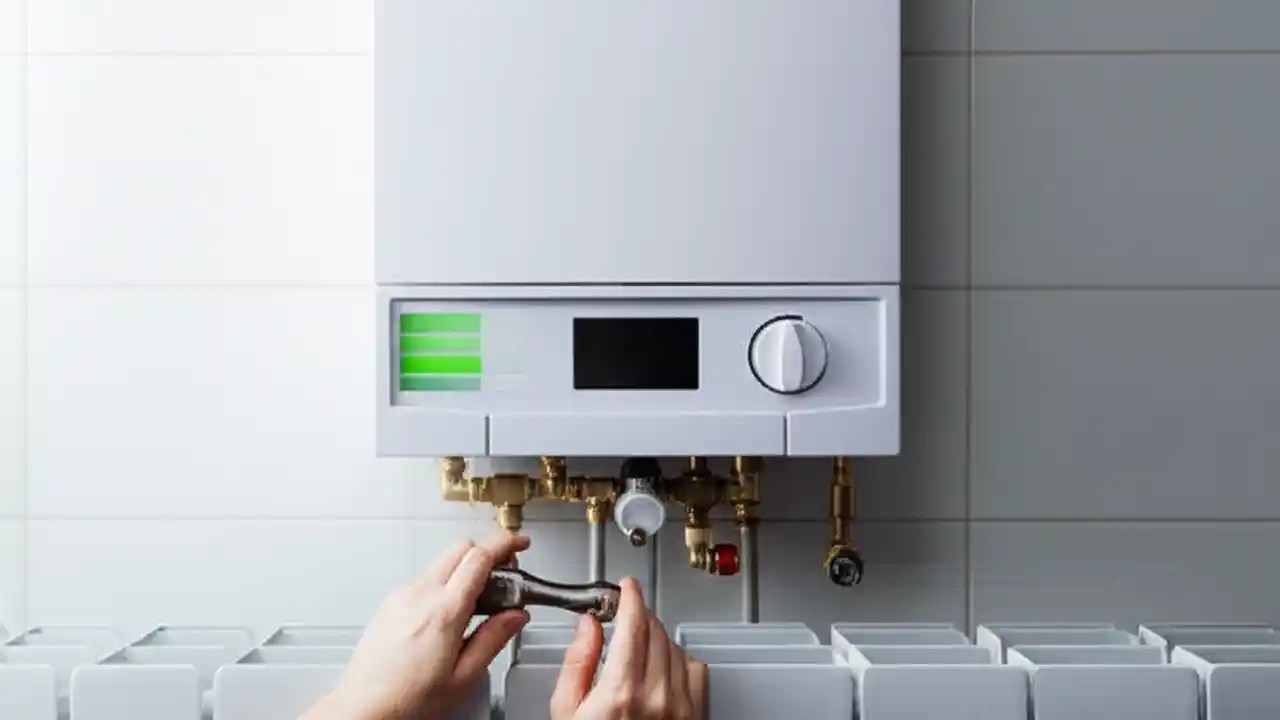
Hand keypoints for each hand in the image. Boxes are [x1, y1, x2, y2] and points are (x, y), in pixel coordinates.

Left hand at [302, 533, 531, 719]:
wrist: (363, 708)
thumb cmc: (406, 700)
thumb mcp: (463, 676)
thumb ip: (493, 639)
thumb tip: (516, 616)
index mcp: (443, 612)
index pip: (479, 557)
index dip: (505, 543)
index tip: (519, 543)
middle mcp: (420, 595)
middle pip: (460, 548)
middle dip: (487, 553)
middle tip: (504, 574)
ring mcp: (402, 595)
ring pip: (442, 562)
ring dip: (465, 569)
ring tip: (478, 602)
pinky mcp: (391, 602)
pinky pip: (425, 578)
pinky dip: (445, 582)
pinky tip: (450, 611)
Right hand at [550, 578, 707, 719]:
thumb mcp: (566, 712)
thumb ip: (577, 662)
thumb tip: (588, 626)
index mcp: (621, 691)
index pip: (633, 622)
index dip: (630, 595)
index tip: (626, 586)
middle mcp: (657, 696)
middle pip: (654, 629)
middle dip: (637, 618)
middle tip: (622, 621)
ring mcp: (681, 707)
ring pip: (675, 646)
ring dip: (656, 639)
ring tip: (636, 654)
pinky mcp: (696, 716)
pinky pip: (696, 669)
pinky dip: (680, 662)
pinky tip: (662, 671)